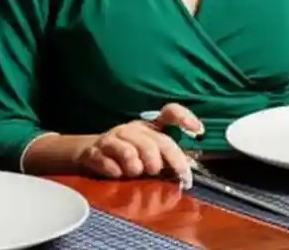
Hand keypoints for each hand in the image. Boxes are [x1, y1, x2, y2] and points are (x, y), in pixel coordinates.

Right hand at [74, 103, 203, 183]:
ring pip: (130, 153)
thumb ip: (170, 155)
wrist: (90, 154)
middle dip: (159, 163)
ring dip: (135, 169)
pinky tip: (116, 175)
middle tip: (156, 173)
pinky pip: (109, 164)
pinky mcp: (94, 152)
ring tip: (134, 173)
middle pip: (154, 143)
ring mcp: (112, 139)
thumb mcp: (149, 151)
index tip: (198, 130)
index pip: (169, 113)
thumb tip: (193, 162)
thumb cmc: (127, 155)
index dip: (184, 118)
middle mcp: (132, 129)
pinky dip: (115, 172)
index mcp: (148, 127)